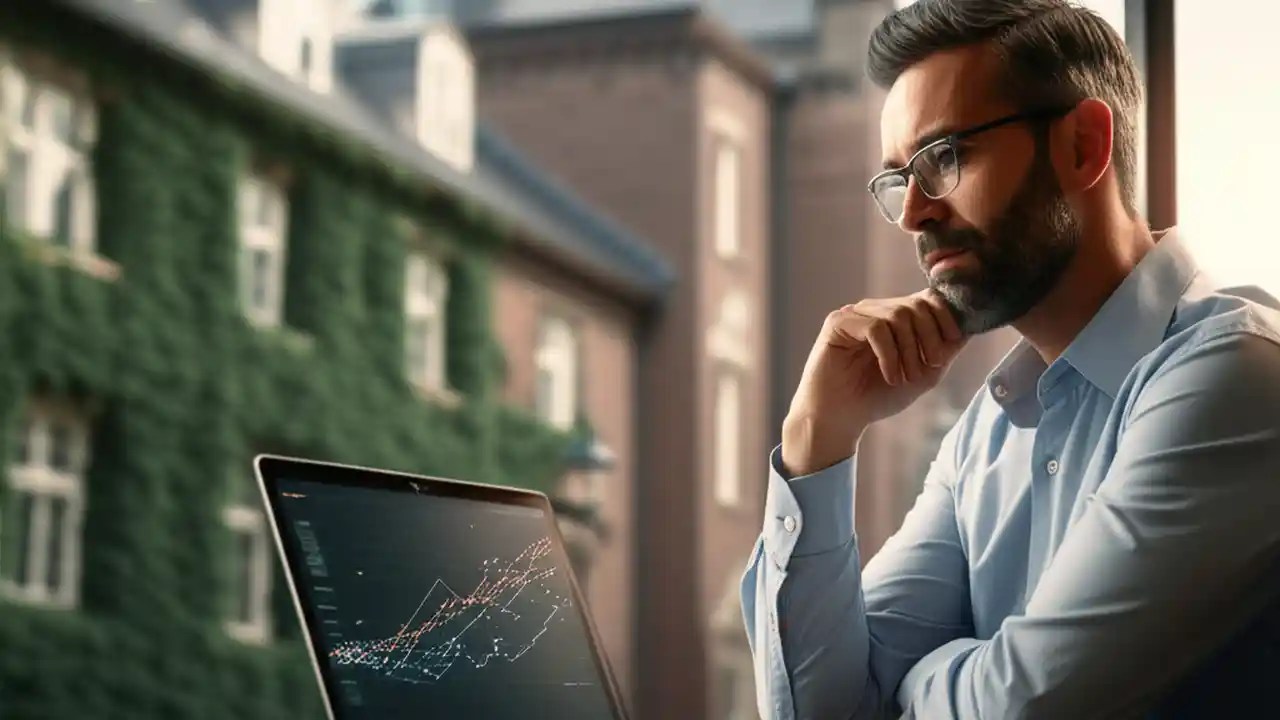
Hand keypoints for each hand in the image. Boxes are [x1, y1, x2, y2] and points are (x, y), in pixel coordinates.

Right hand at [781, 289, 967, 475]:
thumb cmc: (878, 397)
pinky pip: (875, 327)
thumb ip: (944, 350)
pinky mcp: (837, 323)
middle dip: (929, 337)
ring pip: (897, 315)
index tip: (953, 342)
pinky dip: (888, 354)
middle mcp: (875, 310)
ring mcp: (855, 314)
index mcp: (895, 317)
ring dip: (908, 350)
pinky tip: (889, 375)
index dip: (946, 316)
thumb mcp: (923, 375)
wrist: (839, 418)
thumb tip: (970, 325)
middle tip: (928, 367)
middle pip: (916, 304)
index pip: (928, 298)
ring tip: (905, 377)